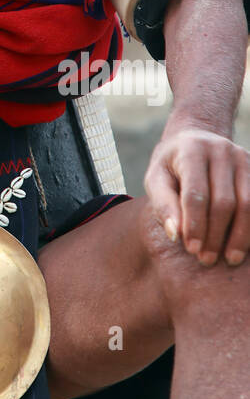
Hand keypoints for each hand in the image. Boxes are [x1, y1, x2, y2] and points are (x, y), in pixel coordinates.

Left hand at [144, 118, 249, 267]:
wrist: (195, 140)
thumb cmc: (172, 166)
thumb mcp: (156, 178)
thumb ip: (163, 205)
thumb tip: (175, 235)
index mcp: (192, 149)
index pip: (196, 193)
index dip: (194, 224)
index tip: (191, 249)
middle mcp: (221, 150)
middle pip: (224, 202)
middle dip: (216, 234)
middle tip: (206, 259)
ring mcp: (243, 157)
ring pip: (248, 204)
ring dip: (240, 236)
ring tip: (230, 258)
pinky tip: (245, 245)